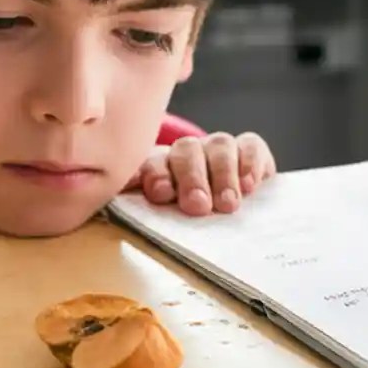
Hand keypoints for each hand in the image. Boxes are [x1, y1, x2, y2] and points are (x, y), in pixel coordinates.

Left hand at [127, 132, 276, 215]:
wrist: (231, 219)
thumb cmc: (188, 222)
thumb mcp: (165, 221)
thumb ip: (148, 216)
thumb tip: (116, 209)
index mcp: (158, 169)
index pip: (151, 164)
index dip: (156, 176)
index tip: (161, 194)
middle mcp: (187, 154)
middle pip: (186, 152)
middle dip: (192, 178)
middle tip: (198, 206)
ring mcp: (218, 149)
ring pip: (219, 145)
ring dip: (222, 174)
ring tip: (228, 204)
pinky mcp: (249, 151)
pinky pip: (250, 145)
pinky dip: (250, 162)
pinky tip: (250, 185)